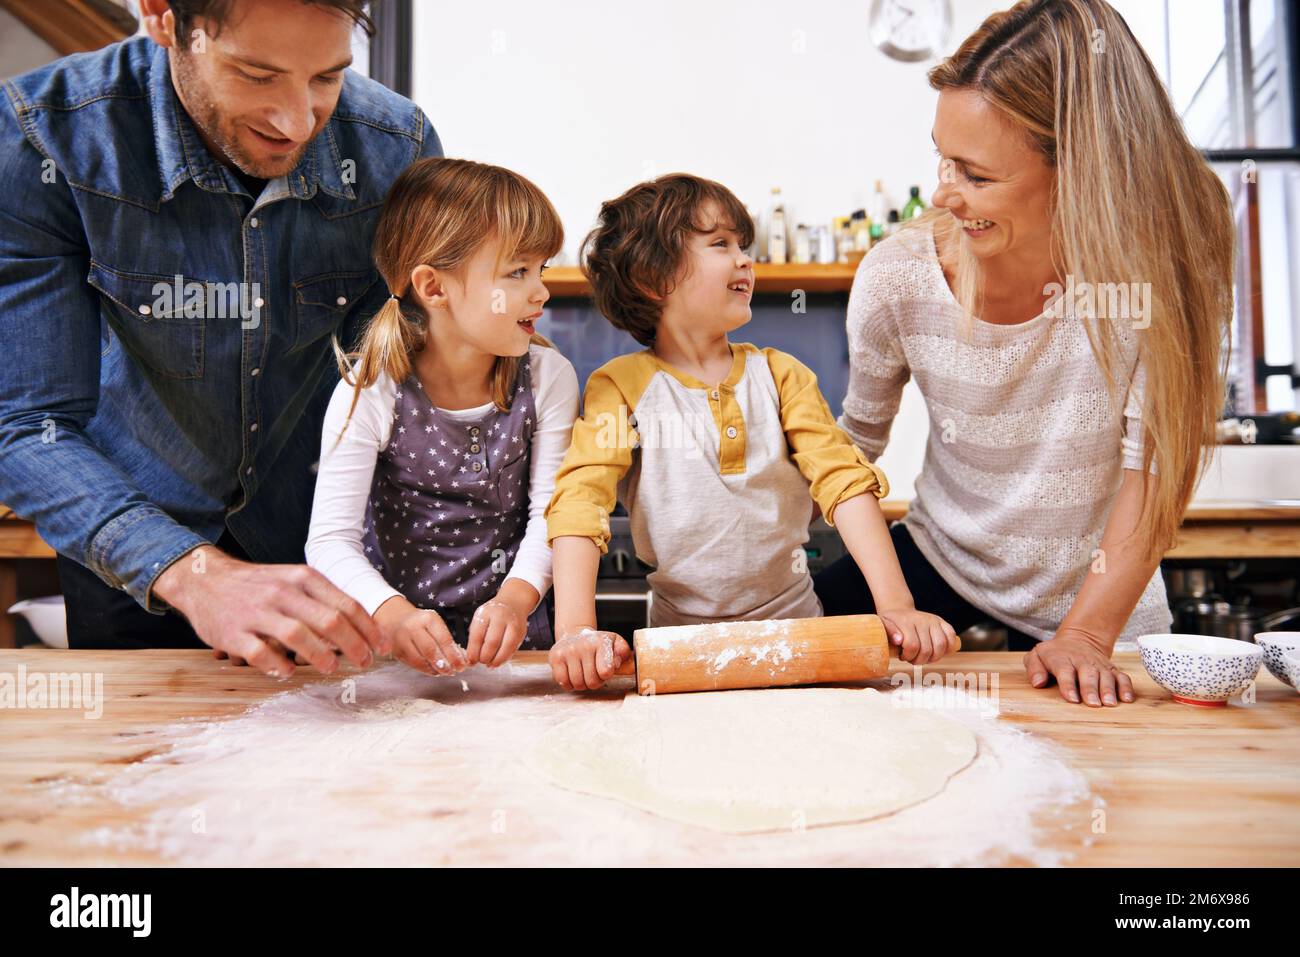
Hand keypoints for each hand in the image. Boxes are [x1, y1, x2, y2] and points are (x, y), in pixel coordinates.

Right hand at [154, 547, 384, 677]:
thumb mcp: (293, 580)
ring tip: (332, 669)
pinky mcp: (233, 632)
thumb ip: (323, 600)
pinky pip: (260, 653)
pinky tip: (288, 672)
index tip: (382, 647)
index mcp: (302, 578)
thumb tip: (361, 628)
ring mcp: (257, 612)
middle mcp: (283, 592)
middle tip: (365, 662)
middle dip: (355, 645)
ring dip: (321, 656)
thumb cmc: (258, 586)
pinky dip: (278, 666)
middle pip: (330, 620)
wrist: (204, 579)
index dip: (369, 629)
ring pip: (298, 635)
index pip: (346, 604)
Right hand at [374, 596, 468, 675]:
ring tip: (445, 672)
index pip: (443, 639)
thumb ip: (448, 640)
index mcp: (427, 619)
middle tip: (454, 671)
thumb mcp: (436, 624)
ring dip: (435, 669)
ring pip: (420, 660)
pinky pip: (413, 664)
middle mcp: (412, 628)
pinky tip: (435, 671)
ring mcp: (401, 640)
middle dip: (444, 664)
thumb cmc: (422, 623)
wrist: (396, 619)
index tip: (462, 664)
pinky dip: (425, 670)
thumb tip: (462, 659)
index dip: (453, 654)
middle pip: (430, 650)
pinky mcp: (396, 652)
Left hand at [466, 599, 526, 667]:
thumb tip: (471, 660)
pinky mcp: (522, 632)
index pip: (478, 635)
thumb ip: (475, 637)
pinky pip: (513, 649)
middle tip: (481, 662)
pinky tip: (498, 661)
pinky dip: (505, 658)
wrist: (513, 602)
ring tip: (489, 664)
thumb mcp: (480, 619)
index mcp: (486, 613)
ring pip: (506, 647)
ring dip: (496, 660)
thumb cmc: (492, 614)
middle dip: (485, 657)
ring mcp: (513, 624)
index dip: (473, 651)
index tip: (471, 660)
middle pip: (492, 642)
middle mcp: (501, 617)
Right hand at [548, 626, 630, 690]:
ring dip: (582, 684)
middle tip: (593, 673)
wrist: (574, 634)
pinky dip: (569, 684)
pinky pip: (563, 683)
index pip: (606, 672)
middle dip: (595, 682)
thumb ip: (624, 655)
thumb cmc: (598, 644)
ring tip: (584, 673)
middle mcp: (583, 645)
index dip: (606, 675)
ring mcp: (567, 651)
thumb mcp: (615, 644)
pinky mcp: (555, 657)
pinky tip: (573, 674)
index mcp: (600, 642)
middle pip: (591, 682)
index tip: (605, 669)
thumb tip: (631, 668)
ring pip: (577, 684)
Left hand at [877, 607, 958, 663]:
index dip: (908, 656)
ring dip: (933, 658)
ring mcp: (933, 620)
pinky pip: (951, 636)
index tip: (902, 656)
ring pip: (940, 645)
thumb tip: (899, 641)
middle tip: (913, 659)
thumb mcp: (882, 625)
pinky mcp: (941, 622)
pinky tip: (938, 652)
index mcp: (906, 621)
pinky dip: (948, 648)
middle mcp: (922, 620)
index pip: (912, 646)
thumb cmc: (891, 623)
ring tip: (925, 657)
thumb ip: (888, 632)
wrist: (899, 611)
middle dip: (919, 660)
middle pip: (927, 649)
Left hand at [1023, 628, 1134, 706]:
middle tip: (1093, 704)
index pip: (1065, 672)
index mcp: (1062, 659)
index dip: (1068, 685)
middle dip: (1090, 690)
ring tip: (1109, 704)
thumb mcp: (1037, 656)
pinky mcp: (1112, 669)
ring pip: (1106, 676)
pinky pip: (1122, 677)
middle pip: (1088, 675)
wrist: (1078, 639)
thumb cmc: (1054, 654)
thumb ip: (1034, 668)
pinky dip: (1126, 687)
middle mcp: (1082, 662)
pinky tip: (1127, 699)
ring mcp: (1099, 665)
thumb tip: (1037, 683)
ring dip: (1109, 690)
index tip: (1072, 699)